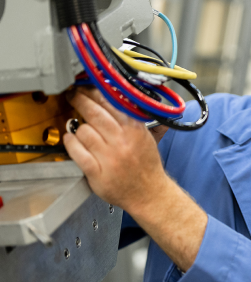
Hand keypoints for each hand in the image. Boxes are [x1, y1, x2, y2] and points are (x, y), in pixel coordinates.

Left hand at [63, 87, 168, 211]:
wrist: (149, 193)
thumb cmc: (147, 166)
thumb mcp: (147, 137)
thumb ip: (134, 118)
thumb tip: (122, 97)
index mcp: (135, 130)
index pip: (111, 103)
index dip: (94, 92)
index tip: (85, 88)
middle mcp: (122, 141)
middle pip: (94, 113)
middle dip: (80, 100)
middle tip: (73, 96)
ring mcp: (109, 157)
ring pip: (83, 131)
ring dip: (77, 127)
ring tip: (78, 127)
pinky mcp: (97, 173)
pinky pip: (77, 152)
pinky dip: (71, 144)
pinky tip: (71, 140)